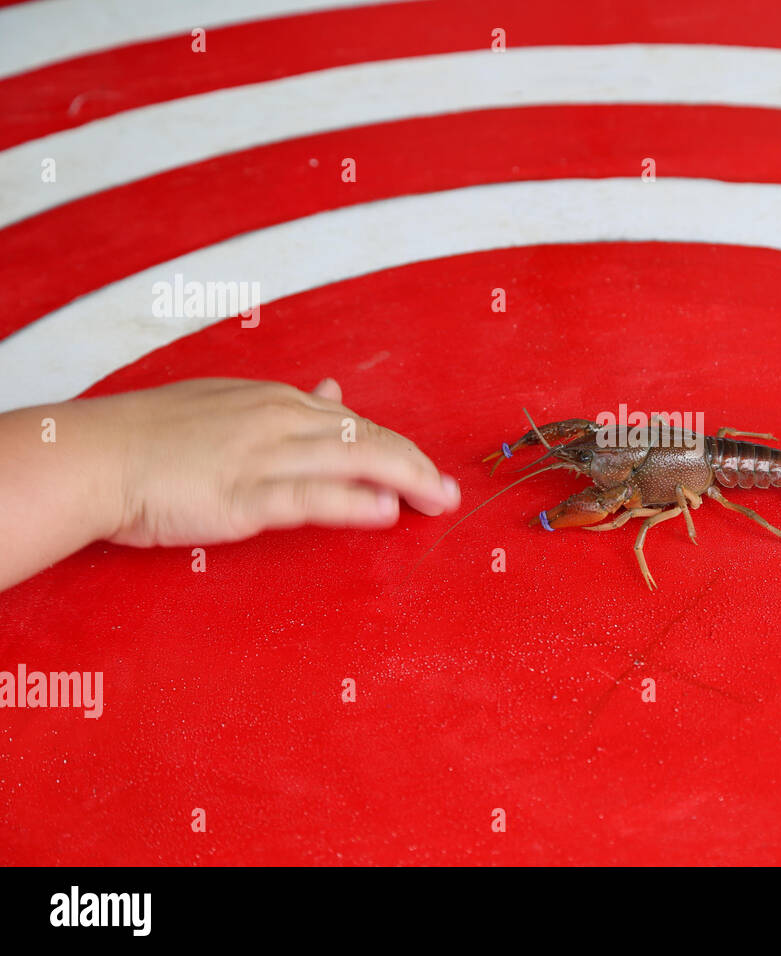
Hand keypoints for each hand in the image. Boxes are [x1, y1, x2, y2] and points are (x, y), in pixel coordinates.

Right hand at [97, 377, 459, 546]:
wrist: (95, 456)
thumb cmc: (153, 436)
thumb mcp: (226, 404)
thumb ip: (284, 405)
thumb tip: (334, 390)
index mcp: (275, 400)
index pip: (354, 423)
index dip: (395, 447)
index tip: (422, 468)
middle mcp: (278, 421)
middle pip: (368, 439)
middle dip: (416, 465)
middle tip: (448, 491)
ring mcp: (263, 457)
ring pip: (353, 462)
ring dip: (406, 481)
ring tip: (439, 501)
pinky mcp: (244, 495)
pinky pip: (313, 497)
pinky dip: (355, 503)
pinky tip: (387, 511)